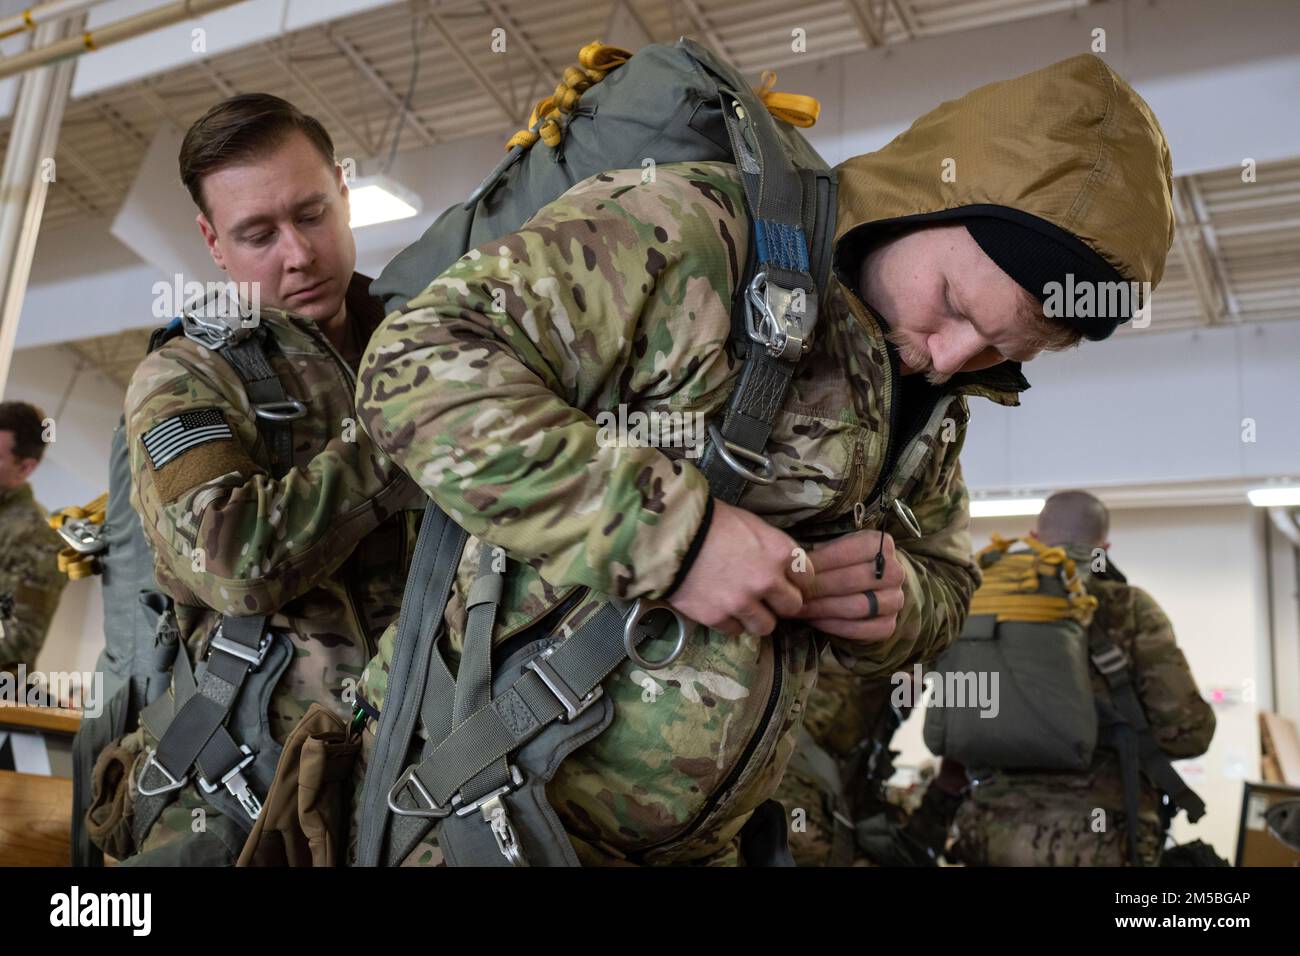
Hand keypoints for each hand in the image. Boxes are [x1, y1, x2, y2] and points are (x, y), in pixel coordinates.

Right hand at [666, 500, 811, 636]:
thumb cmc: (711, 521)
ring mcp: (742, 602)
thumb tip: (780, 566)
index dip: (796, 580)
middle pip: (792, 607)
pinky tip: (719, 606)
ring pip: (766, 626)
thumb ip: (772, 548)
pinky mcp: (718, 617)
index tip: (786, 580)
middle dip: (781, 603)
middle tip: (767, 597)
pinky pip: (734, 630)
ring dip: (757, 618)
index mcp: (780, 552)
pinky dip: (728, 621)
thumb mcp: (751, 524)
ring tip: (743, 607)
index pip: (807, 578)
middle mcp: (767, 580)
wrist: (670, 534)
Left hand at [790, 528, 905, 641]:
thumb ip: (820, 552)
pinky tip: (815, 621)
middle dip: (816, 588)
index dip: (817, 563)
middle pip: (850, 581)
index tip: (793, 571)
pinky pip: (862, 629)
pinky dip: (835, 626)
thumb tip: (795, 564)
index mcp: (881, 544)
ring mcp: (896, 599)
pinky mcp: (889, 625)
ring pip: (857, 606)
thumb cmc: (844, 563)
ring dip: (822, 608)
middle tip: (791, 593)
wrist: (872, 586)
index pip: (846, 552)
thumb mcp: (835, 547)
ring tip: (799, 608)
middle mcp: (895, 571)